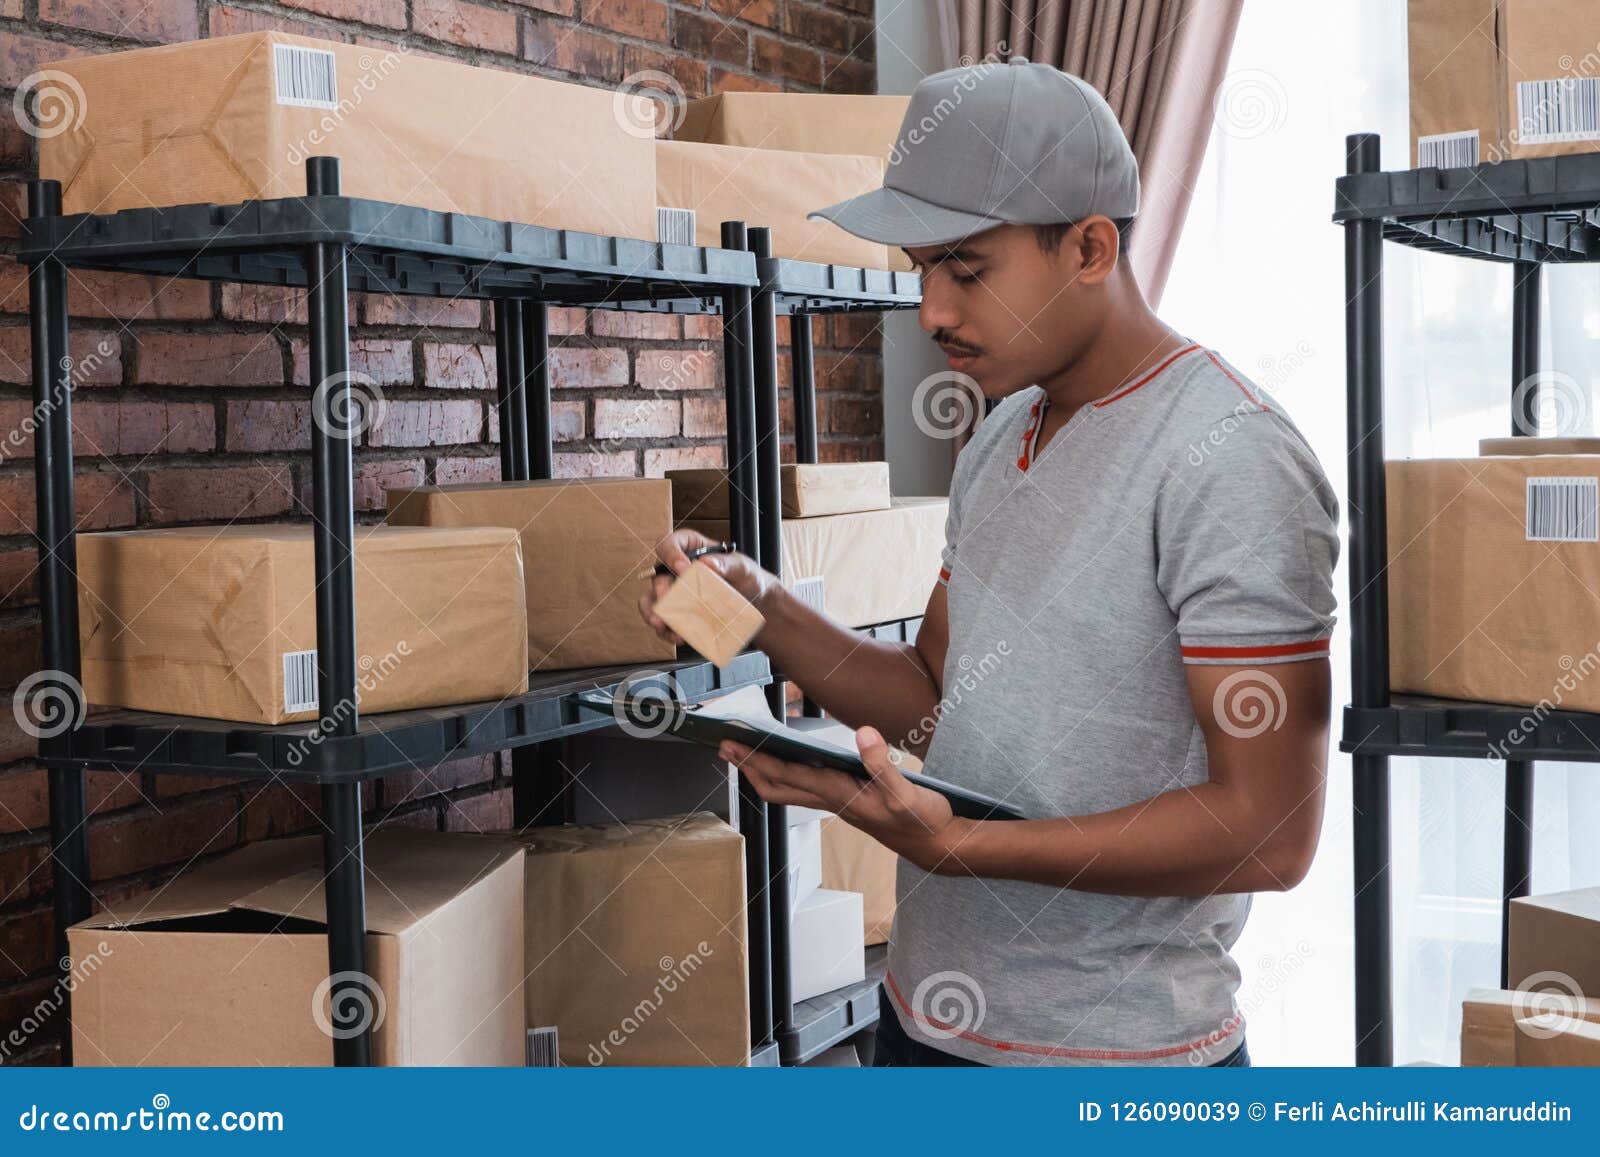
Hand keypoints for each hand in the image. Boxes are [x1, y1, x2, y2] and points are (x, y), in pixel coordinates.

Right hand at [639, 529, 777, 644]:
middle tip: (667, 599)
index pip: (669, 544)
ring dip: (654, 613)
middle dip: (660, 589)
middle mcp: (676, 570)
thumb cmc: (746, 579)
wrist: (755, 605)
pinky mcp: (677, 614)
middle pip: (657, 575)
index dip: (671, 554)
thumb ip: (727, 563)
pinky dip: (667, 631)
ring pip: (652, 601)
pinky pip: (664, 622)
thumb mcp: (743, 567)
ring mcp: (674, 593)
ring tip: (662, 624)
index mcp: (689, 549)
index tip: (683, 567)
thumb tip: (706, 563)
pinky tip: (678, 636)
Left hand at [719, 725, 961, 872]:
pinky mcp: (849, 801)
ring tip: (746, 753)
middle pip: (778, 786)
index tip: (734, 744)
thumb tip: (863, 733)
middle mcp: (834, 800)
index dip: (757, 759)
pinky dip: (789, 774)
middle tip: (724, 746)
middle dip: (748, 766)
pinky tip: (789, 761)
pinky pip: (807, 788)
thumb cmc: (923, 820)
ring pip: (790, 789)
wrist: (937, 846)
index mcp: (841, 794)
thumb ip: (883, 763)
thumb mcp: (907, 791)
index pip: (788, 775)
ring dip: (764, 772)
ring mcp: (839, 803)